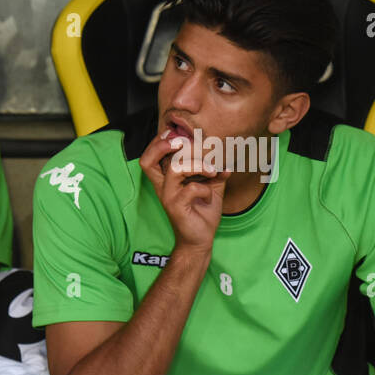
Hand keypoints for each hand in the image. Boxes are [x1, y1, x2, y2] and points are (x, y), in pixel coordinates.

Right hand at [138, 130, 229, 250]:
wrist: (201, 239)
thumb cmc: (202, 212)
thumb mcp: (211, 187)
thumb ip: (215, 171)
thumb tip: (226, 159)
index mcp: (166, 179)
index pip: (150, 156)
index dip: (158, 142)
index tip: (177, 134)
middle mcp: (162, 186)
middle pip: (148, 160)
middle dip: (166, 145)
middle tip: (187, 142)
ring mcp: (167, 196)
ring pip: (175, 168)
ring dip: (197, 165)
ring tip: (212, 171)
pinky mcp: (175, 207)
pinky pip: (190, 188)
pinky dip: (205, 188)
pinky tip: (210, 195)